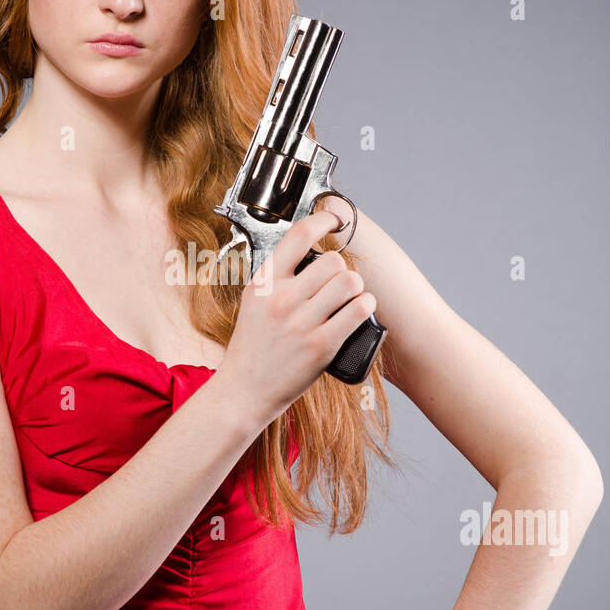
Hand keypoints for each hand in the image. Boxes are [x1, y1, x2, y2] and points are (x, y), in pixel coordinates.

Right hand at [216, 208, 377, 425]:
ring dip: (356, 288)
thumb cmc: (253, 345)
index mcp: (264, 282)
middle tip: (338, 283)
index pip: (299, 235)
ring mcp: (301, 323)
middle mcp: (282, 299)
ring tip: (350, 298)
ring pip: (349, 282)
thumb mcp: (254, 301)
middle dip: (342, 270)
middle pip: (333, 261)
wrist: (244, 390)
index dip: (324, 219)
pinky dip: (365, 306)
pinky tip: (359, 310)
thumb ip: (278, 276)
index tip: (335, 219)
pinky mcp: (321, 346)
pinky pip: (358, 310)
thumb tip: (311, 250)